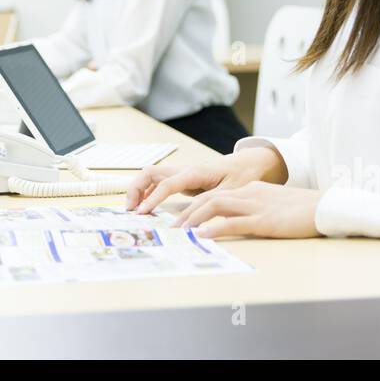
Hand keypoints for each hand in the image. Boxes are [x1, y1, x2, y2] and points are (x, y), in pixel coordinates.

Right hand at [127, 147, 287, 213]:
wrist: (248, 164)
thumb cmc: (241, 176)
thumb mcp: (231, 192)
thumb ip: (211, 202)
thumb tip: (191, 217)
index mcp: (196, 172)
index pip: (167, 183)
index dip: (153, 198)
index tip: (143, 212)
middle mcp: (184, 170)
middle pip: (151, 172)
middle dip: (136, 188)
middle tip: (130, 210)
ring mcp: (181, 174)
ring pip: (151, 175)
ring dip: (139, 189)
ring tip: (134, 210)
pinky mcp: (182, 179)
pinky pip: (158, 182)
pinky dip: (147, 192)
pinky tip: (145, 207)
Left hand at [177, 182, 322, 238]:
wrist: (325, 207)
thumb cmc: (302, 209)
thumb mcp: (274, 202)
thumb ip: (256, 206)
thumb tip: (238, 219)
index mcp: (251, 189)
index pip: (216, 194)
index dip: (195, 206)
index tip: (181, 218)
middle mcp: (249, 194)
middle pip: (210, 199)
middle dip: (188, 212)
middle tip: (174, 227)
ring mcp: (256, 206)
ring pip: (216, 207)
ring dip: (194, 219)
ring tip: (181, 232)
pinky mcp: (264, 221)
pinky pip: (234, 223)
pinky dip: (215, 229)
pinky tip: (204, 236)